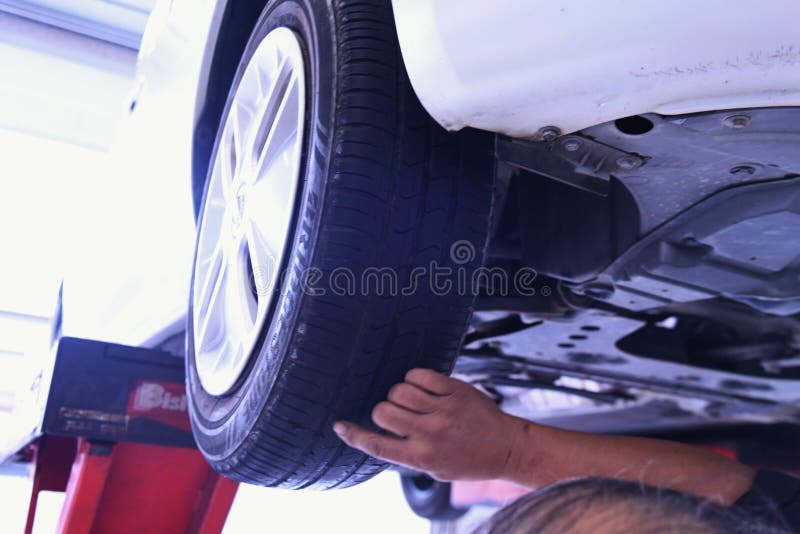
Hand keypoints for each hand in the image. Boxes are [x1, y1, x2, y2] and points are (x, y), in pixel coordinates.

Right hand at [333, 369, 526, 480]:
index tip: (339, 425)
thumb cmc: (468, 459)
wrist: (506, 448)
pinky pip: (419, 375)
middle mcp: (430, 434)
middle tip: (397, 414)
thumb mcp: (434, 468)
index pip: (376, 444)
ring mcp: (443, 410)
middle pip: (383, 411)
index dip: (353, 434)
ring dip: (400, 393)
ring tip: (413, 400)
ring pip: (399, 390)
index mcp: (421, 457)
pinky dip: (414, 378)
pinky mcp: (455, 390)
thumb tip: (377, 431)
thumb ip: (407, 452)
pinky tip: (423, 386)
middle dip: (383, 409)